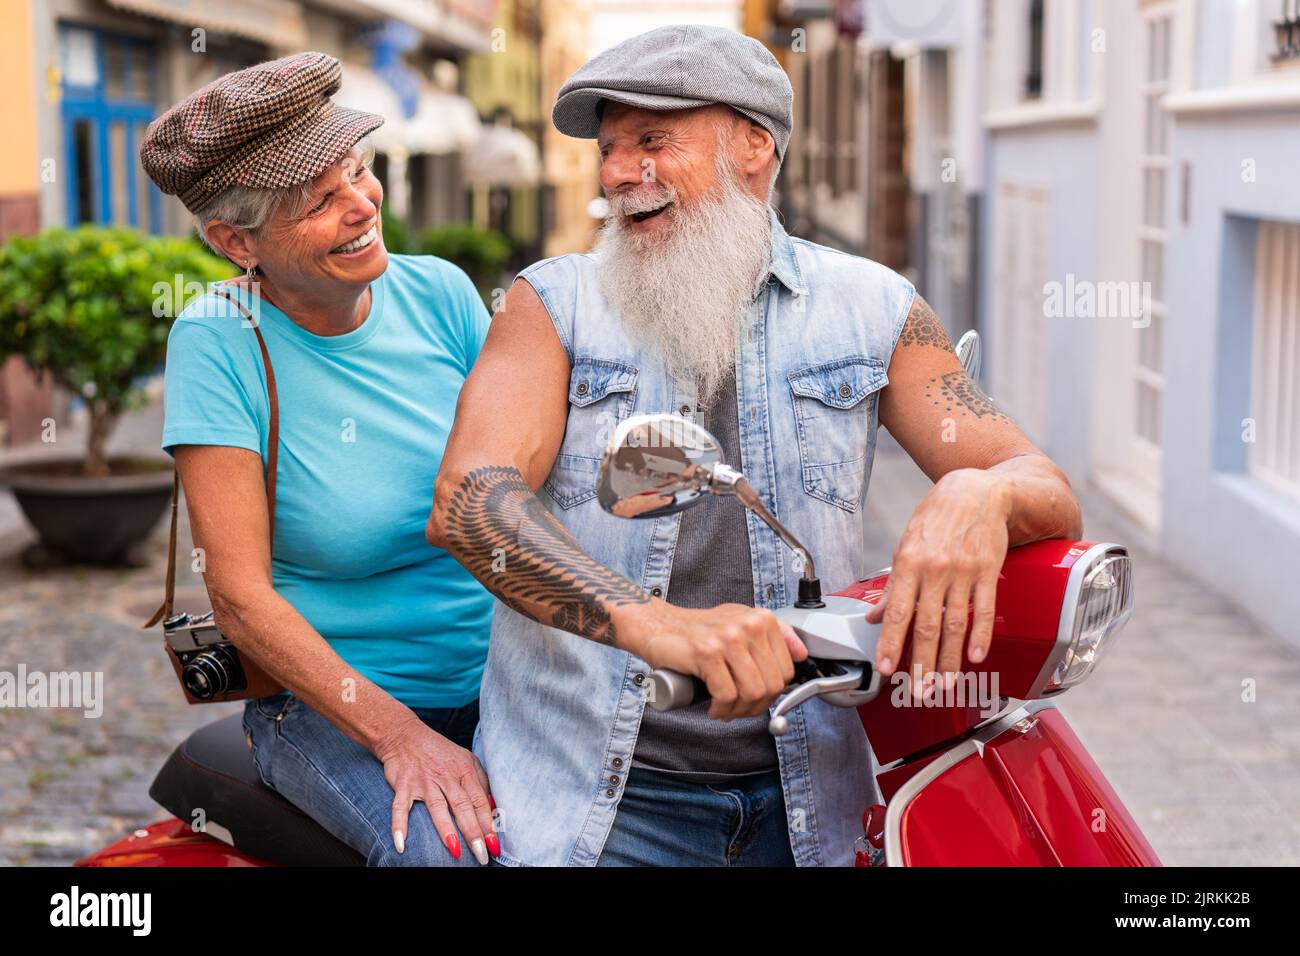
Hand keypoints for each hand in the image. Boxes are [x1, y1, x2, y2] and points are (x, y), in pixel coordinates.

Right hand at [372, 714, 497, 863]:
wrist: (405, 736)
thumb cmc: (439, 752)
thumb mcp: (466, 760)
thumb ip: (480, 782)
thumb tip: (492, 808)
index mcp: (464, 770)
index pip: (479, 800)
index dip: (488, 823)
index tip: (494, 844)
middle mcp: (446, 776)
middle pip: (463, 806)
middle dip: (473, 831)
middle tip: (482, 854)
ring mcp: (424, 781)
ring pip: (437, 807)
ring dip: (446, 829)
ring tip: (455, 850)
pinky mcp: (404, 784)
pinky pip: (400, 807)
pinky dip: (399, 825)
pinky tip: (401, 844)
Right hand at [615, 600, 807, 718]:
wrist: (658, 626)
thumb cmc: (698, 630)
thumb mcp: (740, 621)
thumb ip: (774, 634)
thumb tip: (801, 654)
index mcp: (761, 619)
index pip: (787, 670)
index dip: (773, 692)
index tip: (756, 697)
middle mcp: (748, 626)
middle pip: (772, 685)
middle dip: (756, 706)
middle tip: (738, 709)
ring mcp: (728, 639)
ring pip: (752, 693)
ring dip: (738, 712)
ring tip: (725, 710)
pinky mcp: (707, 653)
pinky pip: (727, 696)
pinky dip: (721, 710)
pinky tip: (713, 707)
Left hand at [866, 469, 1008, 694]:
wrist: (975, 492)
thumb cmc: (936, 519)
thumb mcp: (906, 547)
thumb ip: (892, 586)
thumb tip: (873, 618)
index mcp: (909, 564)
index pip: (898, 612)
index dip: (891, 643)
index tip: (886, 669)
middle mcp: (935, 570)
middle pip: (926, 625)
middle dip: (921, 663)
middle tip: (918, 691)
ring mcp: (963, 572)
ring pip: (955, 624)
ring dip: (949, 659)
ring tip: (944, 684)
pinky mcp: (988, 571)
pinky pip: (985, 609)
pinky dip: (981, 635)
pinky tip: (975, 657)